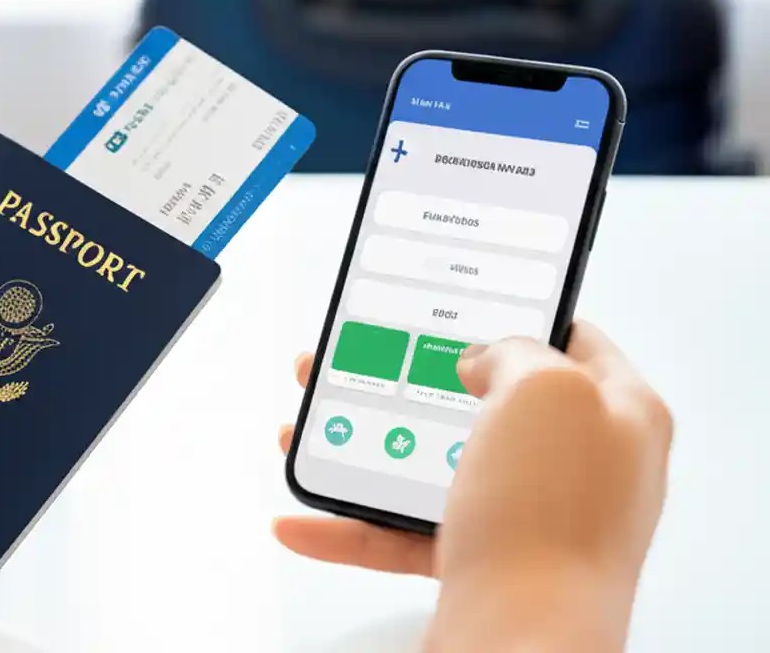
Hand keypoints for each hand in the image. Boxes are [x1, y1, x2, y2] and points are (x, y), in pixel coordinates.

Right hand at [275, 322, 671, 650]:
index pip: (572, 339)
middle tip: (361, 363)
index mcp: (617, 413)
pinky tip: (307, 520)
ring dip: (367, 448)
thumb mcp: (544, 389)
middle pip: (484, 402)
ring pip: (435, 466)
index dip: (516, 314)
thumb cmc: (552, 523)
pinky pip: (406, 533)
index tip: (462, 304)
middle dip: (412, 381)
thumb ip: (513, 351)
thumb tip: (484, 359)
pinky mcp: (484, 562)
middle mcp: (579, 466)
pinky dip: (352, 527)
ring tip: (312, 432)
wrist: (522, 641)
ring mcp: (530, 516)